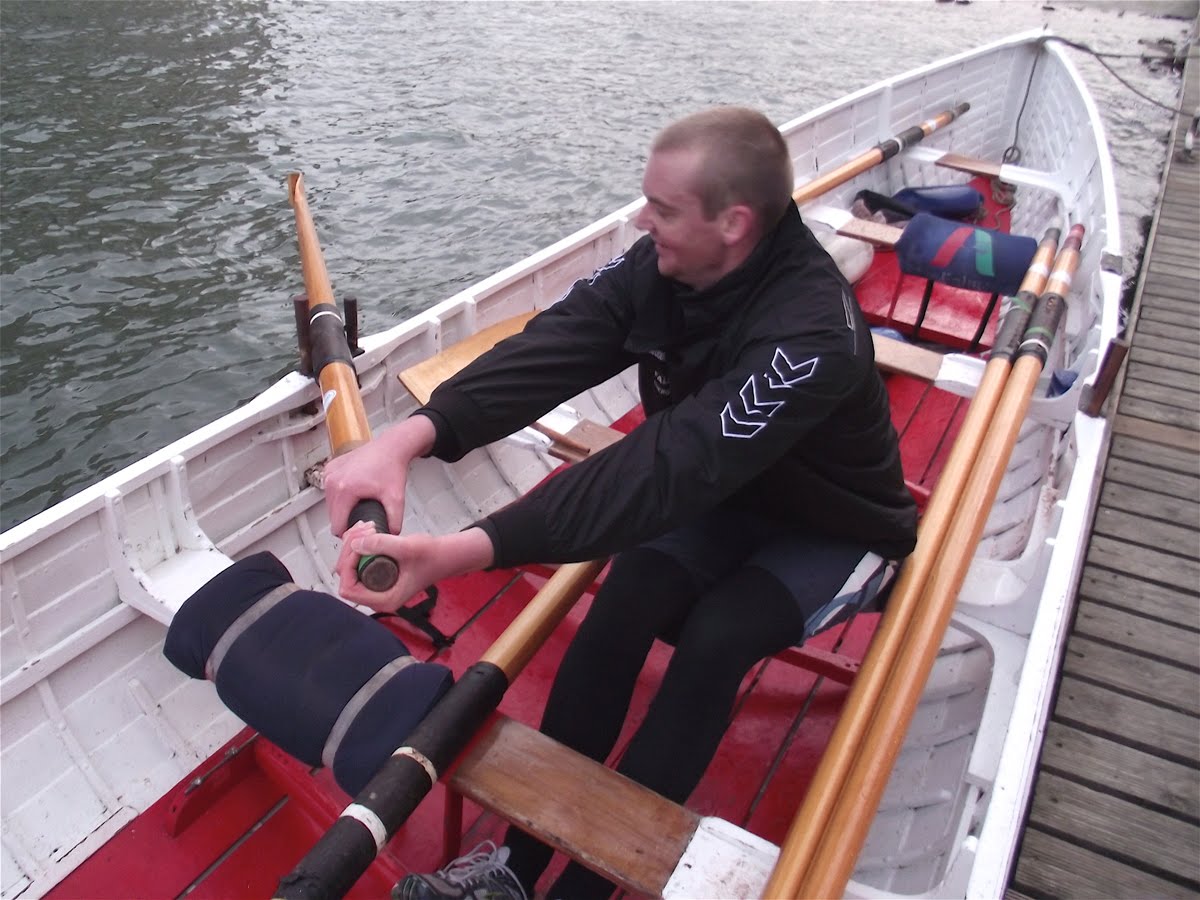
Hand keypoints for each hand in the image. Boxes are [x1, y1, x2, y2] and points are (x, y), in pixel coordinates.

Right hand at [323, 415, 435, 536]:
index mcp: (344, 489)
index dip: (349, 533)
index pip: (337, 525)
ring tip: (360, 507)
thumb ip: (394, 521)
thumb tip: (389, 537)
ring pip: (330, 504)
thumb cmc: (391, 466)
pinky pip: (331, 491)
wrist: (391, 446)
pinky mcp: (330, 468)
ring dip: (342, 509)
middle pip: (332, 516)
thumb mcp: (396, 498)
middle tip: (364, 519)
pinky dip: (341, 495)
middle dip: (346, 520)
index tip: (360, 532)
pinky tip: (355, 494)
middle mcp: (332, 480)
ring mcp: (329, 473)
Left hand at [334, 521, 495, 611]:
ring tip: (366, 527)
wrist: (447, 555)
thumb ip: (381, 544)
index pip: (348, 588)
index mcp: (385, 599)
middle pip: (346, 576)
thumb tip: (355, 544)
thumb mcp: (407, 548)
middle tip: (363, 530)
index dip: (348, 565)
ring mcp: (377, 586)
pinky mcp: (379, 575)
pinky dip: (360, 545)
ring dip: (354, 545)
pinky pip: (360, 562)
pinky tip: (368, 531)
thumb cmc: (434, 557)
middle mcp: (378, 597)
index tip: (360, 545)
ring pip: (351, 568)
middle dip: (349, 550)